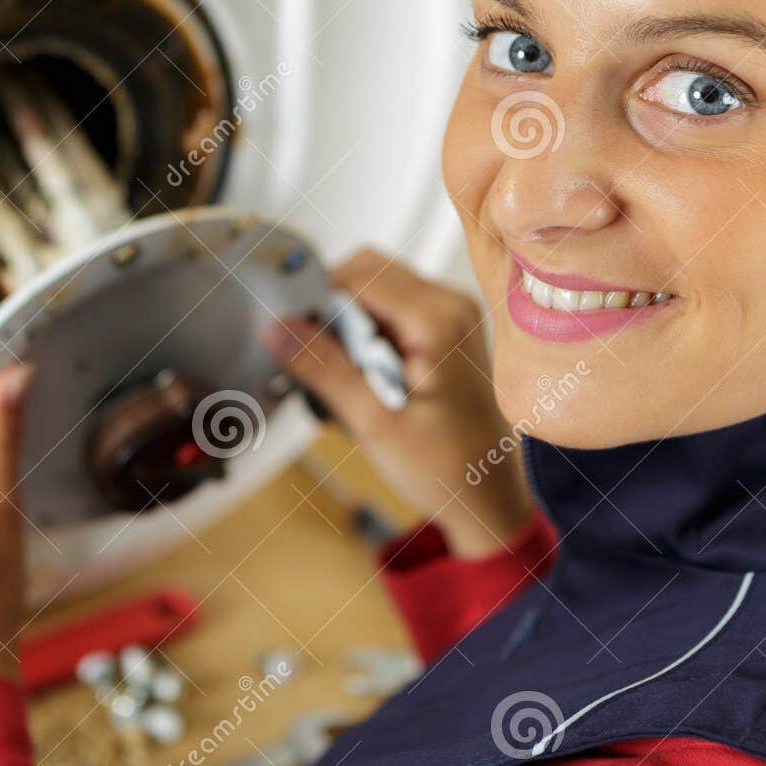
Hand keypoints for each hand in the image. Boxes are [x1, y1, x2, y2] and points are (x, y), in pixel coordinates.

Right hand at [265, 249, 533, 557]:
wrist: (489, 495)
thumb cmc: (444, 468)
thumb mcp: (374, 423)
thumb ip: (323, 368)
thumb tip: (277, 327)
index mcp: (439, 321)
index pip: (358, 274)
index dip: (317, 299)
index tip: (295, 337)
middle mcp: (452, 303)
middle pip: (368, 270)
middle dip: (335, 309)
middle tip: (326, 362)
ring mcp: (454, 312)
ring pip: (377, 286)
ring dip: (351, 322)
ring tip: (353, 375)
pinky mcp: (448, 326)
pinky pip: (394, 306)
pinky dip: (370, 331)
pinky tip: (371, 375)